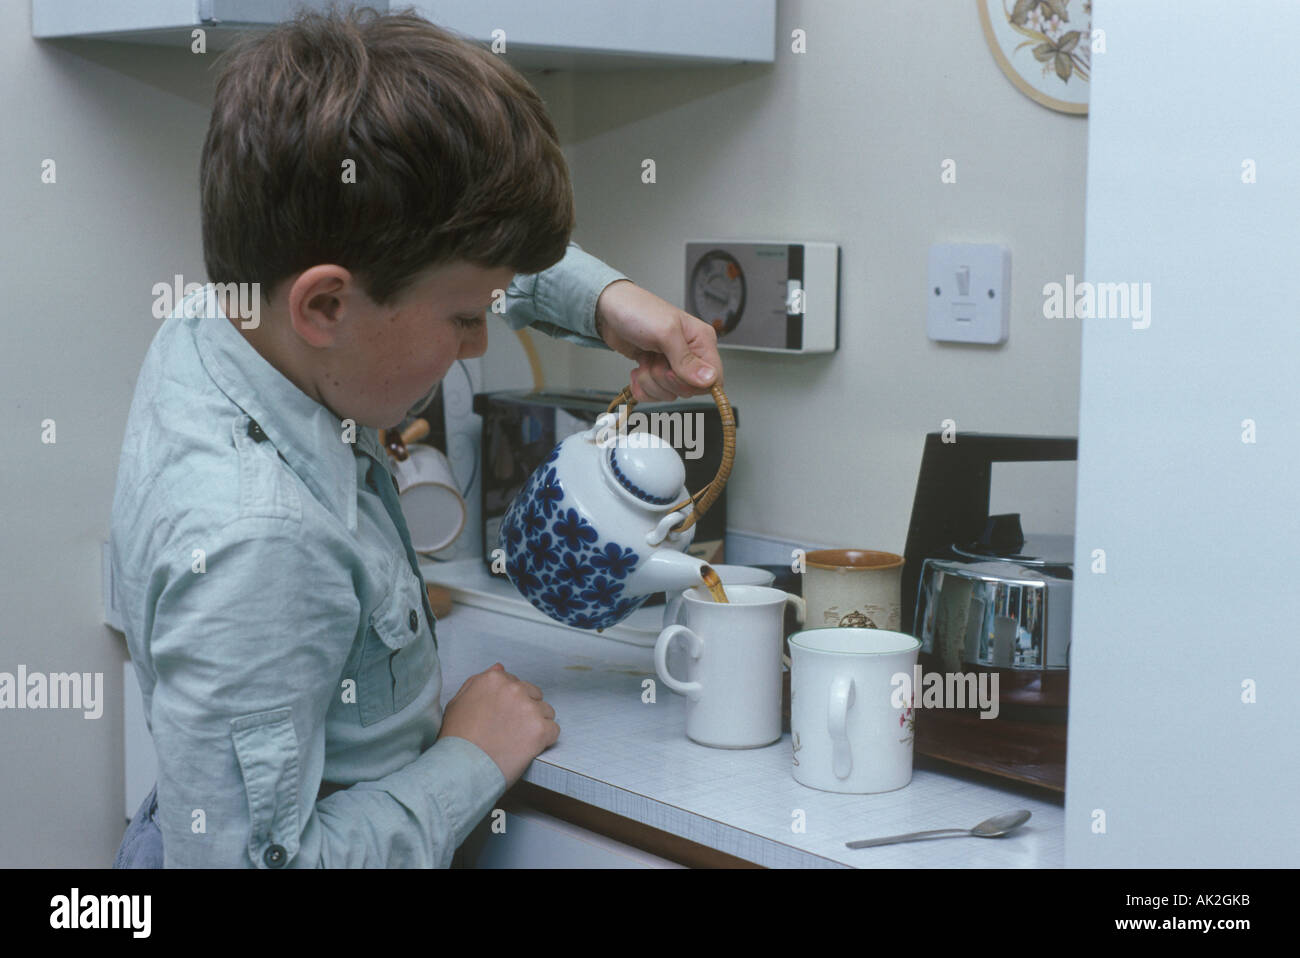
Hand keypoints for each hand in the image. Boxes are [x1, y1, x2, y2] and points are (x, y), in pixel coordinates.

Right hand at [438, 663, 558, 785]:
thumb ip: (478, 682)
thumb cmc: (457, 740)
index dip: (510, 704)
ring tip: (517, 742)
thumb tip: (500, 668)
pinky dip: (544, 741)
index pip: (516, 684)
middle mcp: (514, 689)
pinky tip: (526, 749)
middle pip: (534, 696)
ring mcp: (528, 708)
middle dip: (526, 712)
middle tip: (510, 731)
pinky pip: (554, 731)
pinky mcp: (540, 729)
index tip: (502, 718)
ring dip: (536, 725)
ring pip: (547, 712)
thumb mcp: (458, 703)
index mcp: (494, 679)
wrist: (461, 769)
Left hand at [594, 280, 723, 401]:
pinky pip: (655, 394)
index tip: (673, 371)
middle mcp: (690, 354)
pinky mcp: (656, 371)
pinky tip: (638, 369)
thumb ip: (686, 359)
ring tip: (645, 359)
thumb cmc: (637, 310)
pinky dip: (642, 386)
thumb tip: (709, 379)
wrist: (609, 310)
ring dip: (651, 380)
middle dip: (665, 379)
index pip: (714, 378)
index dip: (693, 383)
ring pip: (670, 393)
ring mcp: (672, 364)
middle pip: (689, 389)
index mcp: (701, 341)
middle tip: (656, 358)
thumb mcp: (665, 332)